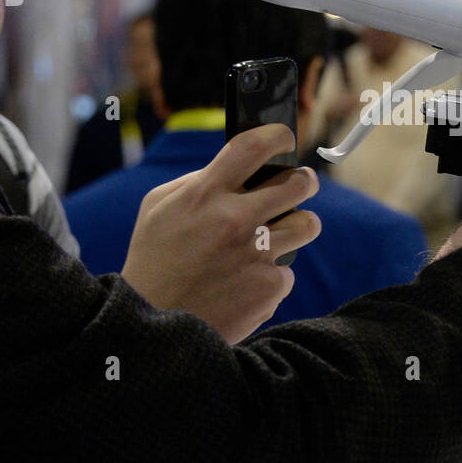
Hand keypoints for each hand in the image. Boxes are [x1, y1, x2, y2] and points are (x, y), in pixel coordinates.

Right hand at [120, 124, 321, 342]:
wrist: (154, 326)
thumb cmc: (154, 261)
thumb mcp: (158, 208)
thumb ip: (197, 182)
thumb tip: (235, 168)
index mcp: (205, 193)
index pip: (253, 145)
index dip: (277, 136)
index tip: (284, 139)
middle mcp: (234, 219)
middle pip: (299, 183)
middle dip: (305, 180)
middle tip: (300, 185)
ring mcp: (255, 253)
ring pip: (307, 224)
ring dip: (297, 227)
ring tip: (278, 235)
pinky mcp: (268, 286)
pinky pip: (287, 271)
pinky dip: (270, 277)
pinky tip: (246, 284)